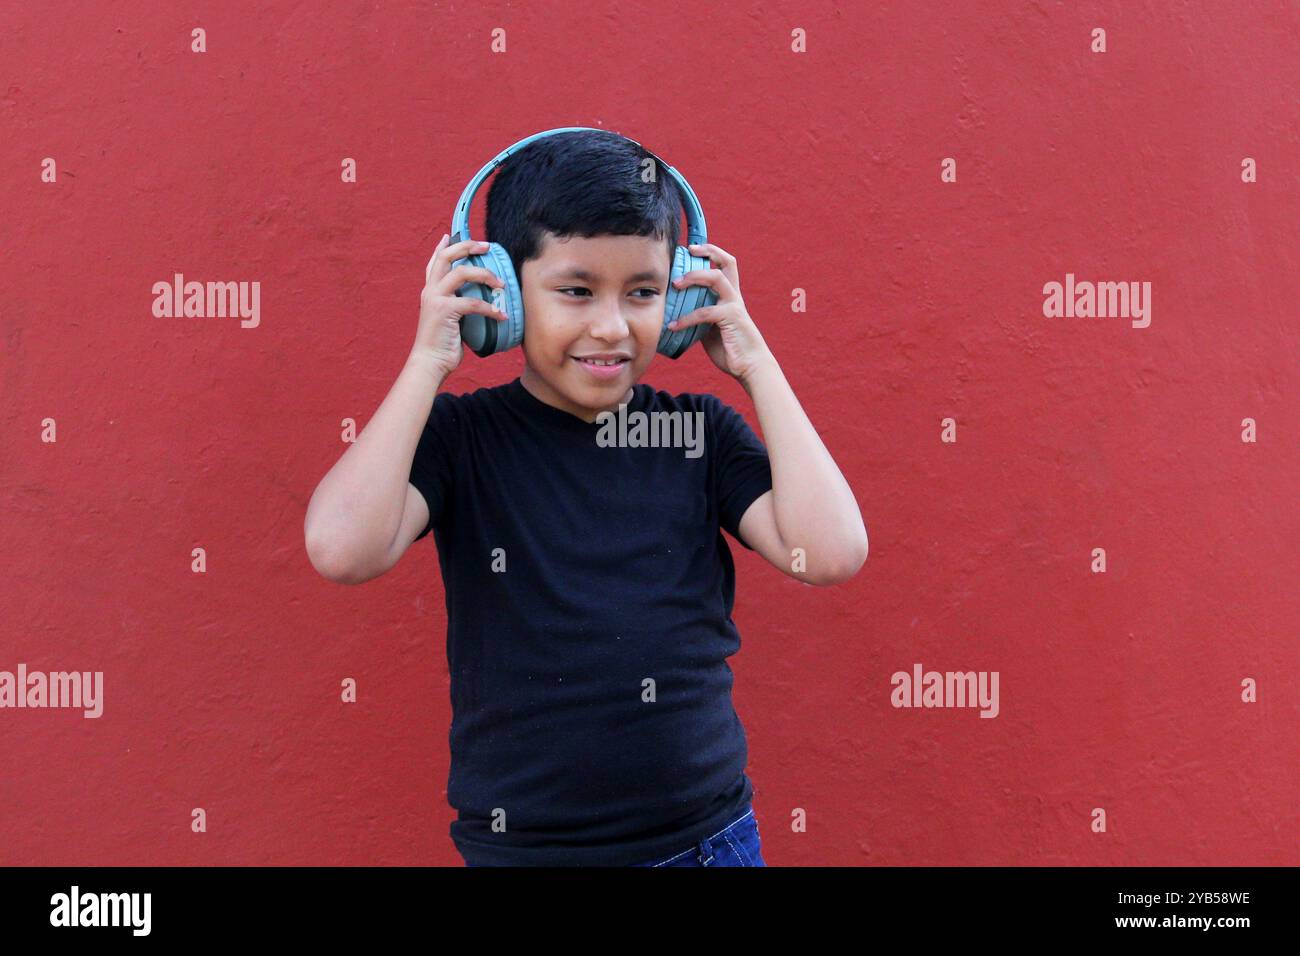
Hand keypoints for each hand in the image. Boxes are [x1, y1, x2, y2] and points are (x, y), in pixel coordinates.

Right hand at [409, 234, 507, 377]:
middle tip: (487, 246)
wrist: (430, 362)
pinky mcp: (445, 311)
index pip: (434, 262)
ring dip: (485, 274)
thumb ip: (456, 306)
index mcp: (430, 291)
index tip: (451, 234)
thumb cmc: (442, 344)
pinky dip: (490, 308)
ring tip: (501, 283)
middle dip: (467, 246)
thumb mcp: (448, 319)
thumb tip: (476, 301)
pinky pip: (473, 303)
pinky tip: (501, 315)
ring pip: (461, 273)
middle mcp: (430, 291)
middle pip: (447, 257)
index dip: (443, 246)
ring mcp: (436, 299)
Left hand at [668, 243, 773, 382]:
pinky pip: (705, 312)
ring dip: (694, 277)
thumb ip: (700, 318)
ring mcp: (734, 306)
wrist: (750, 368)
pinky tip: (673, 326)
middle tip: (686, 252)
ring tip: (675, 284)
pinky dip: (686, 318)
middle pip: (726, 262)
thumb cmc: (731, 350)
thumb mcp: (710, 330)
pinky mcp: (731, 318)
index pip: (726, 266)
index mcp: (731, 297)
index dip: (712, 252)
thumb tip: (677, 316)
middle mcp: (734, 297)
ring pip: (716, 278)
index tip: (692, 249)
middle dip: (707, 252)